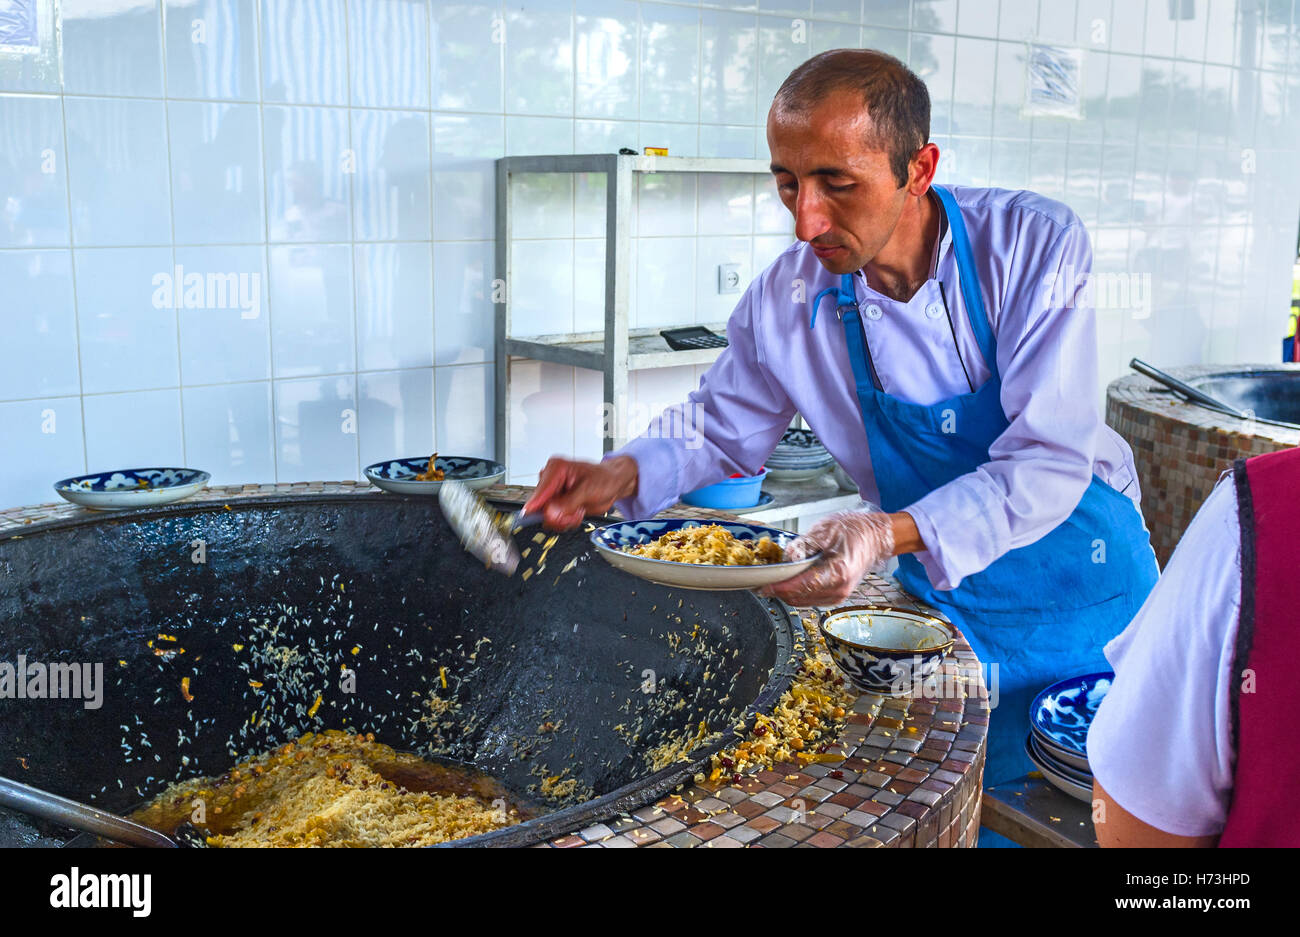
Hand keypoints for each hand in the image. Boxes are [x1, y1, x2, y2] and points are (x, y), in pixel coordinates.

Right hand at [523, 455, 638, 529]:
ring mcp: (554, 493)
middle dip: (559, 515)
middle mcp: (551, 480)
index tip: (532, 516)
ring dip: (564, 519)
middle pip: (541, 507)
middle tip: (575, 512)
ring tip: (579, 510)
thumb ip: (568, 503)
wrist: (613, 483)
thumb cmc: (604, 479)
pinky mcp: (558, 503)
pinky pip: (555, 520)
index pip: (539, 491)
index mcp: (556, 468)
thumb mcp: (588, 490)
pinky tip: (577, 512)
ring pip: (547, 516)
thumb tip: (550, 513)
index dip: (536, 506)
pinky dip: (567, 520)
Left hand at [759, 510, 897, 606]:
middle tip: (760, 580)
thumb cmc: (855, 530)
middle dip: (778, 590)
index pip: (800, 586)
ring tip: (772, 579)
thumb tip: (785, 559)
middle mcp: (839, 590)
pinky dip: (796, 592)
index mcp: (837, 573)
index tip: (761, 586)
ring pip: (802, 601)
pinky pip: (809, 599)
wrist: (876, 537)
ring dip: (786, 592)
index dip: (778, 587)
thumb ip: (803, 545)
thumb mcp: (826, 529)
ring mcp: (838, 596)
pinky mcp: (836, 596)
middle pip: (798, 597)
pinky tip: (789, 581)